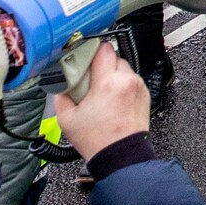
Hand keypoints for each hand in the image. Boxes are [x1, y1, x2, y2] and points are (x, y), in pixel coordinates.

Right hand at [51, 41, 149, 161]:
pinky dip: (122, 85)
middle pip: (113, 56)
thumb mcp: (66, 118)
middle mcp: (126, 81)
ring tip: (101, 93)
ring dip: (112, 75)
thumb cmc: (97, 140)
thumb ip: (61, 95)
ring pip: (123, 68)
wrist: (120, 155)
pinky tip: (113, 100)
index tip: (82, 59)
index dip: (91, 51)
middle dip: (100, 65)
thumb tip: (60, 83)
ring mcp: (138, 87)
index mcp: (107, 83)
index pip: (102, 49)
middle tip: (90, 80)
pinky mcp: (144, 94)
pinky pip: (131, 80)